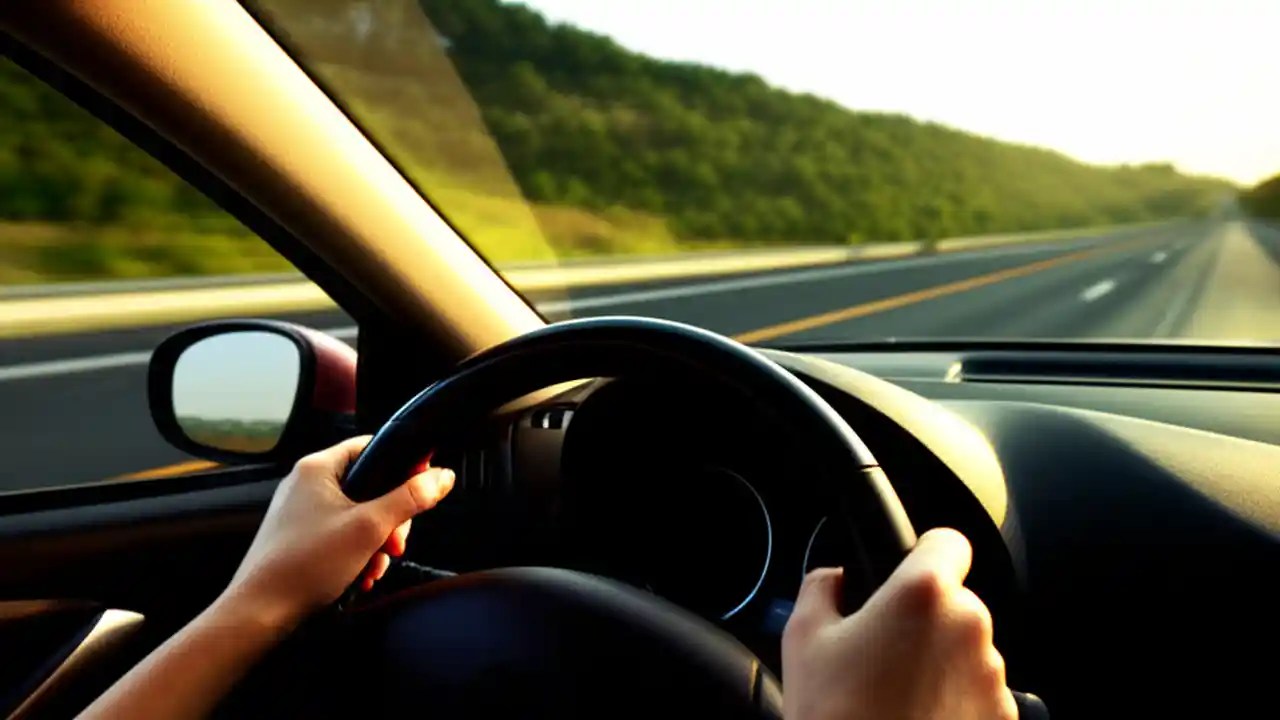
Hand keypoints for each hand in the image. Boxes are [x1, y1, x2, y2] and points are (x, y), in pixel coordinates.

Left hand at [224, 436, 453, 627]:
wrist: (259, 613)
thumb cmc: (303, 566)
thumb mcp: (369, 528)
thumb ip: (409, 499)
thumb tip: (441, 477)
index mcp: (318, 468)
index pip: (372, 447)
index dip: (403, 465)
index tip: (422, 487)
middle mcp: (306, 485)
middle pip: (370, 486)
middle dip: (391, 519)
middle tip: (395, 542)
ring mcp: (301, 512)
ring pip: (359, 515)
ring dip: (376, 542)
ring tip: (375, 566)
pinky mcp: (300, 538)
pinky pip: (341, 535)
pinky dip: (357, 553)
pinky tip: (361, 575)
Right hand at [782, 528, 1015, 719]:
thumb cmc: (835, 716)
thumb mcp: (803, 637)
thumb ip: (822, 586)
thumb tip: (834, 578)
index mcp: (923, 595)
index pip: (947, 541)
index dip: (923, 552)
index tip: (905, 570)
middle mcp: (969, 629)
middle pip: (954, 600)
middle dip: (923, 618)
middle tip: (881, 650)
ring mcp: (992, 677)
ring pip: (967, 647)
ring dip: (940, 659)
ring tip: (895, 692)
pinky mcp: (1002, 717)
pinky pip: (978, 690)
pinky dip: (954, 698)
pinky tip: (916, 716)